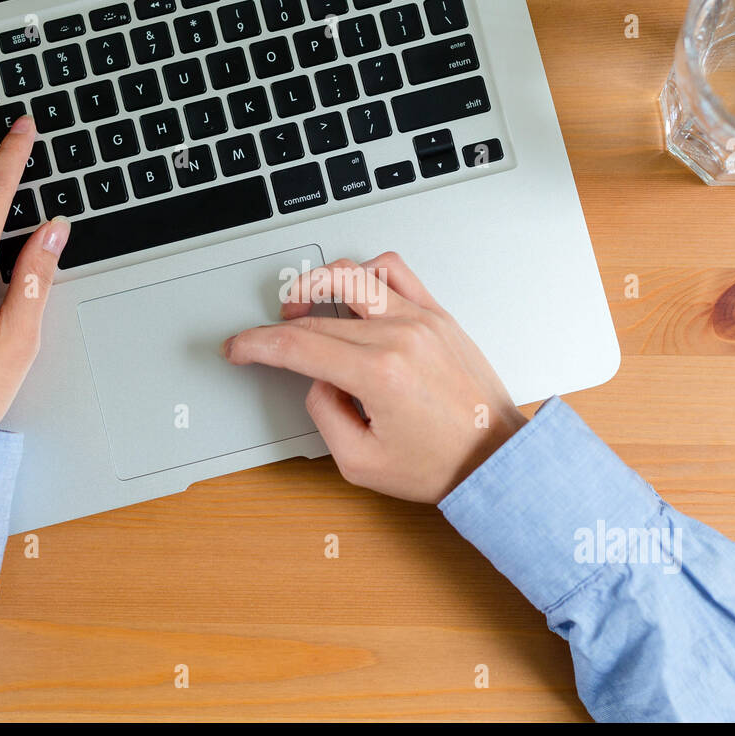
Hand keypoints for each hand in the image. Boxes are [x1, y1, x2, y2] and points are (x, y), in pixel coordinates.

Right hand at [222, 253, 527, 503]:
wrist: (496, 457)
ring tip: (302, 305)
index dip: (256, 344)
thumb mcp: (360, 462)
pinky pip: (394, 271)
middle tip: (262, 341)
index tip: (239, 347)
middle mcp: (400, 337)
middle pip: (316, 315)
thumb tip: (315, 378)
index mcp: (378, 374)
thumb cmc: (441, 464)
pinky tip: (353, 291)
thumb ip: (323, 414)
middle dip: (277, 327)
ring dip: (316, 284)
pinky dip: (364, 273)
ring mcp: (422, 319)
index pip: (297, 345)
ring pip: (351, 275)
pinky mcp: (439, 315)